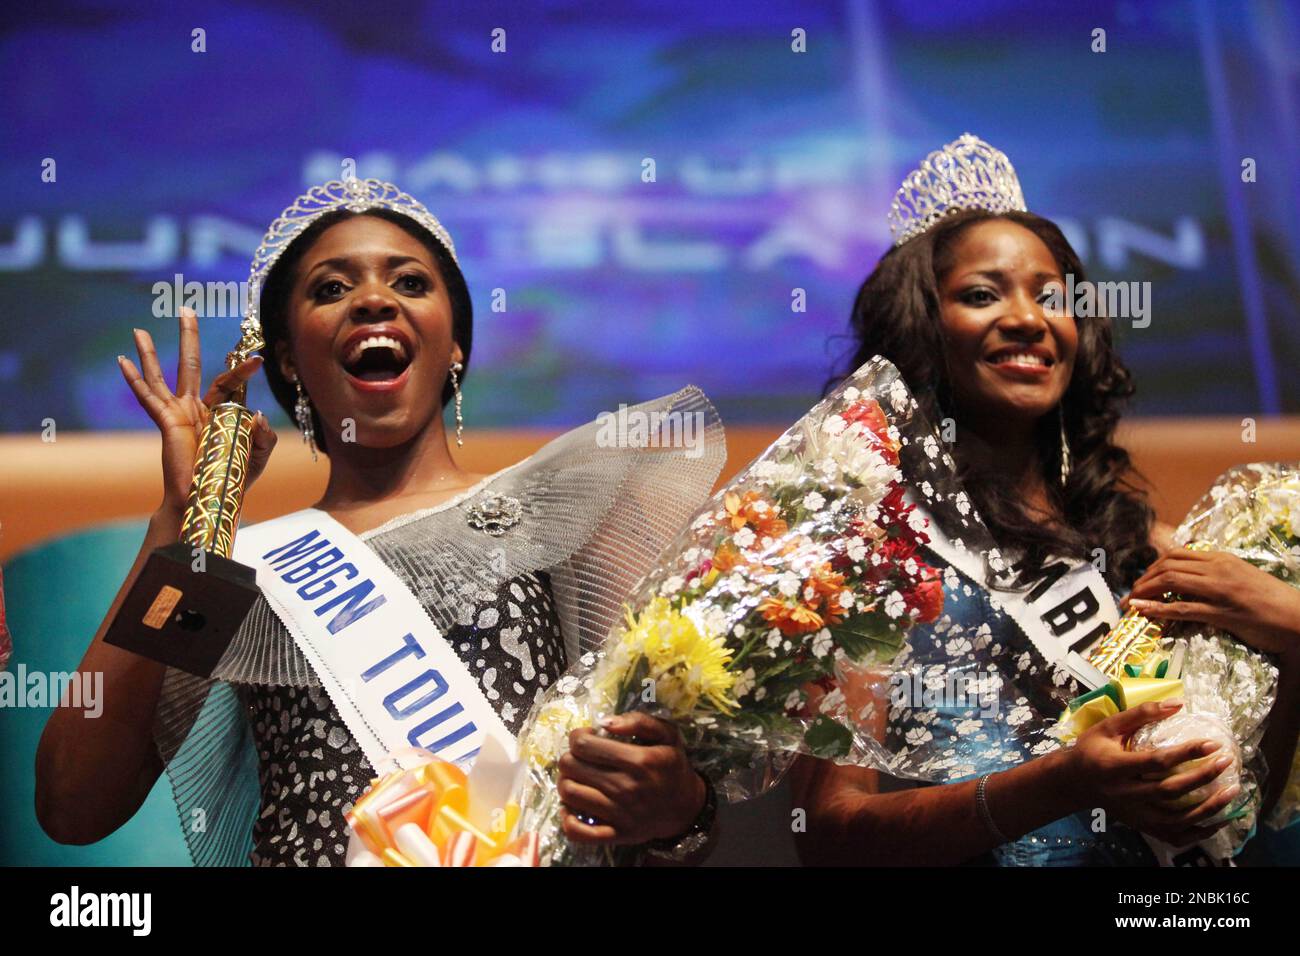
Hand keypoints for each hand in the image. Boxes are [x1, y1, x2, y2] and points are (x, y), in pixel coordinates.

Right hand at [117, 308, 274, 514]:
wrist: (209, 497)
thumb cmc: (233, 479)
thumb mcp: (258, 455)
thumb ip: (263, 435)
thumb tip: (255, 413)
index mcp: (220, 412)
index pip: (228, 381)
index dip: (242, 370)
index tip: (258, 359)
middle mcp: (196, 407)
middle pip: (190, 363)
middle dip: (189, 336)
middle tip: (187, 308)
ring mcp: (178, 413)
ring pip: (162, 375)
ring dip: (149, 352)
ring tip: (139, 329)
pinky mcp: (166, 422)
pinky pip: (148, 396)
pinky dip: (135, 378)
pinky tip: (123, 360)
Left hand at [557, 712, 705, 845]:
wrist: (685, 808)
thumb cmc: (672, 766)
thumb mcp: (667, 734)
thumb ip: (639, 721)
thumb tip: (605, 722)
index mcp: (639, 760)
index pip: (584, 745)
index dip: (577, 736)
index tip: (584, 737)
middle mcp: (627, 787)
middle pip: (571, 766)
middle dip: (569, 756)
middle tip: (579, 757)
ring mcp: (620, 814)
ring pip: (569, 793)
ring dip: (565, 781)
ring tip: (576, 777)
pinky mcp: (616, 834)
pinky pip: (577, 831)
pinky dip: (566, 818)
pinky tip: (571, 807)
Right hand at [1066, 699, 1240, 846]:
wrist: (1073, 782)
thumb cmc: (1091, 749)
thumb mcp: (1108, 726)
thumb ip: (1141, 714)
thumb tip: (1178, 703)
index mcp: (1114, 767)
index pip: (1156, 762)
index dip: (1186, 753)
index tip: (1212, 744)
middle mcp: (1125, 793)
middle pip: (1171, 791)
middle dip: (1203, 777)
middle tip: (1227, 762)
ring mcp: (1134, 813)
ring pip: (1177, 817)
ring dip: (1208, 807)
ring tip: (1232, 791)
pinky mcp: (1141, 825)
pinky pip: (1174, 835)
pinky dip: (1199, 831)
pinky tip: (1217, 820)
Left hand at [1122, 547, 1299, 657]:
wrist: (1298, 618)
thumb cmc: (1271, 601)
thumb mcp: (1241, 577)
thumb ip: (1216, 573)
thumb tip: (1189, 577)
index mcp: (1222, 559)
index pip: (1176, 555)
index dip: (1153, 566)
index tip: (1142, 579)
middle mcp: (1218, 570)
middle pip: (1167, 566)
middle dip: (1143, 579)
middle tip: (1131, 592)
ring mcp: (1219, 590)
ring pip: (1170, 581)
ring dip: (1144, 591)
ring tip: (1130, 602)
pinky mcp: (1221, 612)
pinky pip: (1181, 607)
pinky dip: (1157, 608)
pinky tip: (1142, 611)